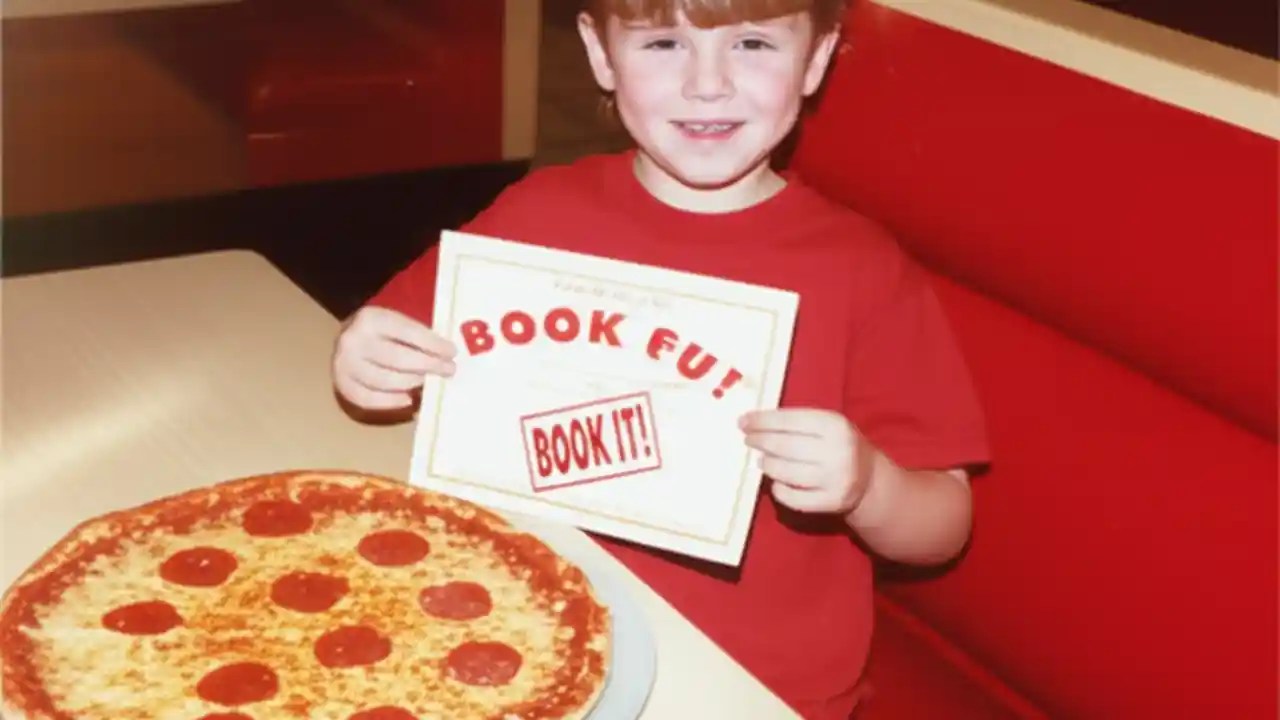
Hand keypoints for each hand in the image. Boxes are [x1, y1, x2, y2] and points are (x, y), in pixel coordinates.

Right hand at [332, 306, 456, 410]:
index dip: (433, 344)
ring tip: (427, 382)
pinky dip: (390, 402)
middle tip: (448, 370)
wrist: (348, 336)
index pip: (408, 332)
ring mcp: (343, 364)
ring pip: (383, 381)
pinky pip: (367, 399)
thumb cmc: (382, 330)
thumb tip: (446, 356)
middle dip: (427, 366)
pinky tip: (408, 399)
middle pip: (397, 358)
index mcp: (371, 318)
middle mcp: (353, 340)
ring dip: (411, 384)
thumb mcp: (396, 321)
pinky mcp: (340, 384)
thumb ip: (417, 335)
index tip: (452, 353)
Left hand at [739, 408, 873, 514]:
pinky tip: (776, 482)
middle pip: (785, 446)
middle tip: (748, 440)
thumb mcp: (827, 425)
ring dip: (767, 465)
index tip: (743, 421)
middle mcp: (837, 451)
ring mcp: (835, 479)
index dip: (762, 421)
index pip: (789, 420)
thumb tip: (753, 423)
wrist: (869, 478)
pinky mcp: (831, 502)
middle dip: (760, 441)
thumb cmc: (838, 444)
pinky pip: (793, 498)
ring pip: (786, 473)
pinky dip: (779, 490)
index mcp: (835, 425)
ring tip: (761, 460)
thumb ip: (796, 423)